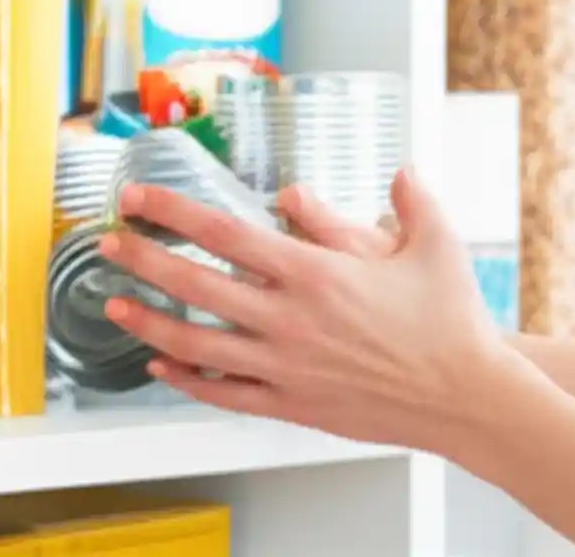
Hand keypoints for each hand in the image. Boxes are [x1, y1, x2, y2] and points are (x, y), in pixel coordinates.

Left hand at [98, 168, 518, 451]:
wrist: (468, 399)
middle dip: (143, 260)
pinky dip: (187, 381)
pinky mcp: (292, 404)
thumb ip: (410, 199)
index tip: (139, 197)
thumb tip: (398, 169)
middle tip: (106, 244)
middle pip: (197, 286)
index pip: (226, 234)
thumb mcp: (437, 245)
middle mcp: (291, 319)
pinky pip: (226, 394)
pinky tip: (162, 368)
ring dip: (149, 325)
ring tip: (114, 307)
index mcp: (317, 273)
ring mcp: (286, 366)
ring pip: (198, 346)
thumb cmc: (452, 321)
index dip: (174, 212)